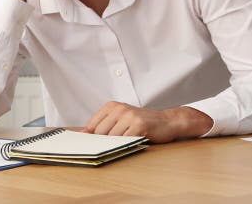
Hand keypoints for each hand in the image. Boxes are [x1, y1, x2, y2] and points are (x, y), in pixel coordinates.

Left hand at [83, 101, 212, 143]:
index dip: (91, 137)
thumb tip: (84, 134)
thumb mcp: (122, 119)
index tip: (89, 146)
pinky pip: (124, 141)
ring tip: (127, 142)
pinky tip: (133, 142)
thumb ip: (104, 125)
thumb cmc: (143, 123)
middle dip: (104, 142)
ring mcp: (129, 116)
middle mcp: (120, 108)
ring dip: (116, 145)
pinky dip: (126, 145)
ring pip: (111, 138)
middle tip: (114, 145)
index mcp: (112, 106)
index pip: (92, 125)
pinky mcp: (138, 125)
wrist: (167, 121)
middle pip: (100, 133)